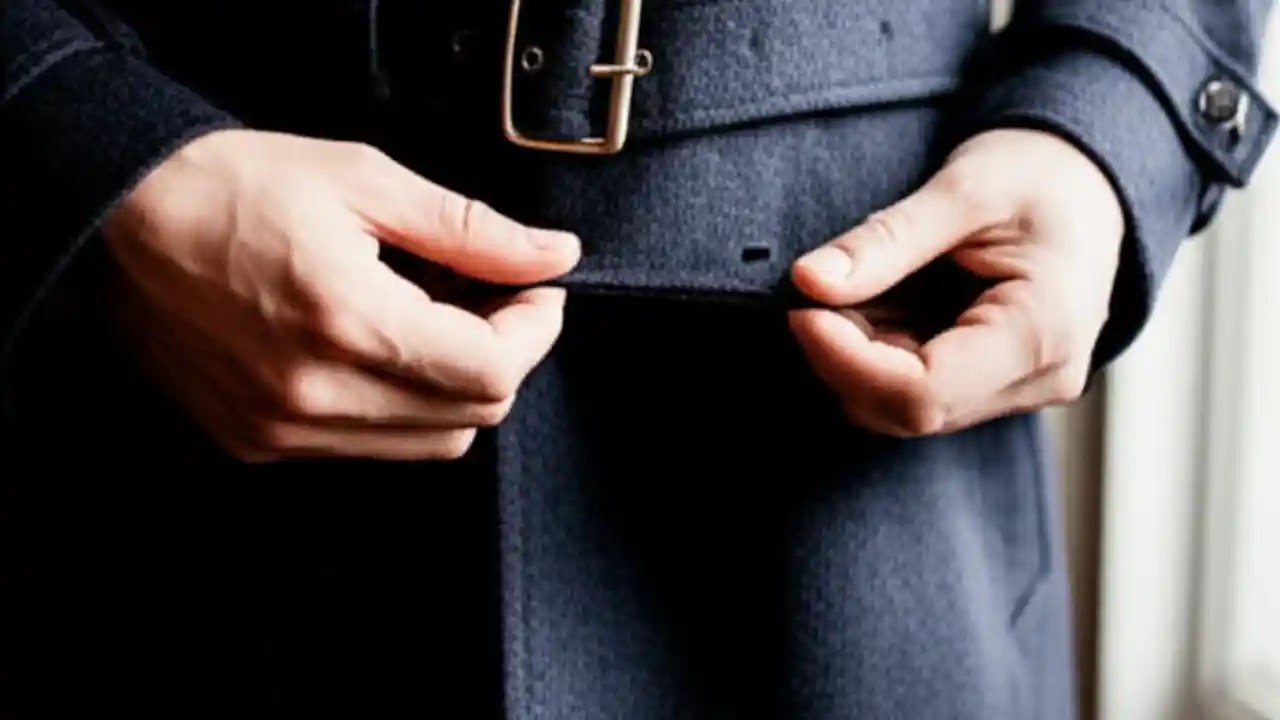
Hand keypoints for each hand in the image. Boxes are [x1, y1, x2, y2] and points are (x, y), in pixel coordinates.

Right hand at [103, 129, 579, 461]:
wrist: (121, 216)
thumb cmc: (236, 185)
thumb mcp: (367, 182)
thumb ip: (472, 231)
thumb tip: (553, 257)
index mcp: (348, 323)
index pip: (492, 372)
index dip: (535, 329)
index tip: (536, 289)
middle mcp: (315, 396)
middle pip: (472, 415)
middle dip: (502, 354)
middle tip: (487, 295)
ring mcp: (281, 431)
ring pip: (429, 442)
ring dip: (454, 385)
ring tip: (429, 316)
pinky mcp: (257, 444)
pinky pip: (369, 446)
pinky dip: (399, 404)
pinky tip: (379, 346)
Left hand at [789, 128, 1123, 436]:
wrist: (1091, 180)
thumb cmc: (1041, 174)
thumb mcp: (964, 188)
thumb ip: (886, 240)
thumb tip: (808, 282)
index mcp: (1043, 334)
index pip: (923, 393)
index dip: (847, 361)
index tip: (802, 309)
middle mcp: (1038, 379)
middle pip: (907, 410)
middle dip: (843, 357)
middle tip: (813, 292)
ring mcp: (1017, 388)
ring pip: (902, 408)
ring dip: (854, 357)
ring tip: (848, 288)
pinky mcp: (991, 384)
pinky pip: (915, 390)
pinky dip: (875, 354)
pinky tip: (872, 302)